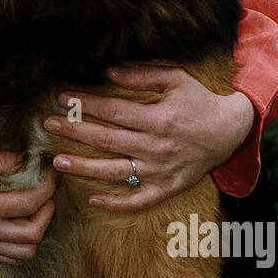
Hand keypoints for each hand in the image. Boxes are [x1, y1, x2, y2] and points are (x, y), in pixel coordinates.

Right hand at [0, 147, 55, 264]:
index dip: (47, 189)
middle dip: (47, 214)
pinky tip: (20, 223)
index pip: (28, 204)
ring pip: (23, 254)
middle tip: (46, 194)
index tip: (51, 174)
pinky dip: (22, 245)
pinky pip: (8, 258)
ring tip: (35, 211)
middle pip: (32, 236)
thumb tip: (24, 162)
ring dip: (37, 233)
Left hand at [43, 64, 255, 213]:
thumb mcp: (176, 79)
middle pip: (107, 140)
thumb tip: (107, 73)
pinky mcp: (166, 189)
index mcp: (159, 119)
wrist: (230, 132)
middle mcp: (157, 147)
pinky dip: (116, 204)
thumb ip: (141, 76)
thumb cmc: (198, 102)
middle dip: (75, 130)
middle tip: (48, 124)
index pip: (112, 111)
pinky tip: (92, 200)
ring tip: (58, 161)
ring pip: (115, 171)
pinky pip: (138, 201)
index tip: (61, 98)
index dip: (84, 104)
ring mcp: (160, 171)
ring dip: (84, 167)